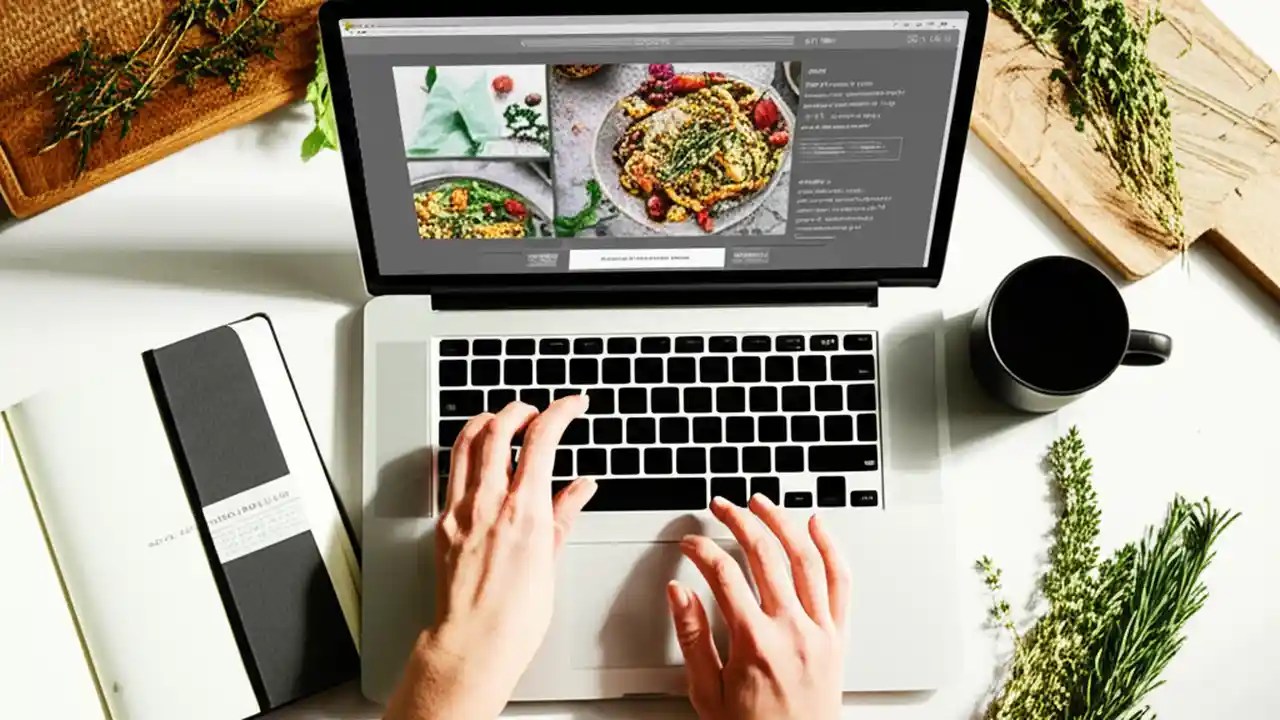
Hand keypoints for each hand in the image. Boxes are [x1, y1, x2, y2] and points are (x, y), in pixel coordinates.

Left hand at [385, 396, 596, 719]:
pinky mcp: (444, 523)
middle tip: (536, 411)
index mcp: (524, 511)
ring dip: (488, 421)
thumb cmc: (516, 616)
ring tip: (503, 421)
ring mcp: (461, 510)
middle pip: (499, 428)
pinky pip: (453, 473)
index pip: (542, 439)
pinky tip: (478, 460)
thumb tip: (580, 488)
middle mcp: (489, 503)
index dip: (560, 411)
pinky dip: (467, 453)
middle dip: (520, 409)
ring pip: (467, 442)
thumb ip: (564, 514)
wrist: (475, 643)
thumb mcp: (551, 559)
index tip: (572, 405)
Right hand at [668, 495, 850, 719]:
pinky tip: (816, 525)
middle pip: (765, 554)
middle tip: (722, 506)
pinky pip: (840, 581)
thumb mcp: (707, 693)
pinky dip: (830, 547)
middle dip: (739, 521)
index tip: (689, 543)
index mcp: (756, 644)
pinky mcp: (838, 636)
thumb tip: (679, 594)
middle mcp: (792, 631)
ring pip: (805, 558)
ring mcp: (820, 631)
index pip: (723, 575)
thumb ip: (692, 638)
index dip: (701, 549)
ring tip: (762, 502)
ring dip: (782, 522)